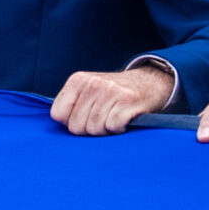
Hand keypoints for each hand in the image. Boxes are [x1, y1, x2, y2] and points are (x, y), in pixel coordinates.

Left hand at [51, 64, 177, 135]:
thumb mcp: (88, 90)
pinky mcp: (127, 101)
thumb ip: (72, 105)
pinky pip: (113, 127)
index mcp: (77, 80)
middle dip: (89, 129)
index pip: (58, 115)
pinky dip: (119, 129)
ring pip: (95, 129)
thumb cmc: (114, 93)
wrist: (150, 82)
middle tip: (103, 118)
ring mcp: (110, 91)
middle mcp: (92, 83)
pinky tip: (124, 119)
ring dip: (106, 129)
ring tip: (114, 117)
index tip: (85, 117)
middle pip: (76, 127)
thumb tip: (60, 127)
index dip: (71, 122)